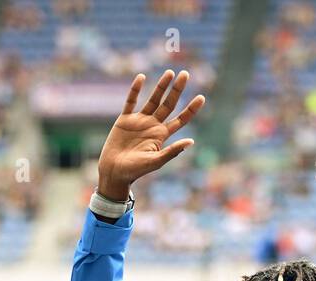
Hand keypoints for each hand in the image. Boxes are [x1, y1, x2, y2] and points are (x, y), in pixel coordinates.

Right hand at [96, 70, 205, 199]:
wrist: (114, 172)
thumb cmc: (135, 170)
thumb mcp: (156, 161)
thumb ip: (172, 151)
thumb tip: (191, 141)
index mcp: (162, 135)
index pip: (181, 119)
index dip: (191, 109)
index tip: (202, 97)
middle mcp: (153, 125)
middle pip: (168, 104)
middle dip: (177, 90)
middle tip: (186, 74)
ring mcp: (139, 121)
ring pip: (153, 99)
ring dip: (161, 86)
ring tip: (170, 73)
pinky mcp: (125, 119)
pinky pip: (131, 101)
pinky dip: (135, 89)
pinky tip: (141, 77)